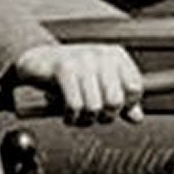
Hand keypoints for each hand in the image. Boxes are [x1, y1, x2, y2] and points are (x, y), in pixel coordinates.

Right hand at [6, 40, 145, 123]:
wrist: (36, 61)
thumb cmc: (70, 74)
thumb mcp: (98, 84)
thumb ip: (120, 100)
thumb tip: (137, 117)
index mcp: (116, 56)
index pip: (134, 88)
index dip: (124, 106)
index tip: (109, 108)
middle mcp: (101, 54)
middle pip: (115, 101)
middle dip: (104, 116)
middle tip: (92, 116)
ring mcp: (82, 60)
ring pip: (94, 107)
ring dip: (84, 119)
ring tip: (77, 115)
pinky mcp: (63, 68)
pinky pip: (74, 105)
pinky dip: (71, 117)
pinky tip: (67, 114)